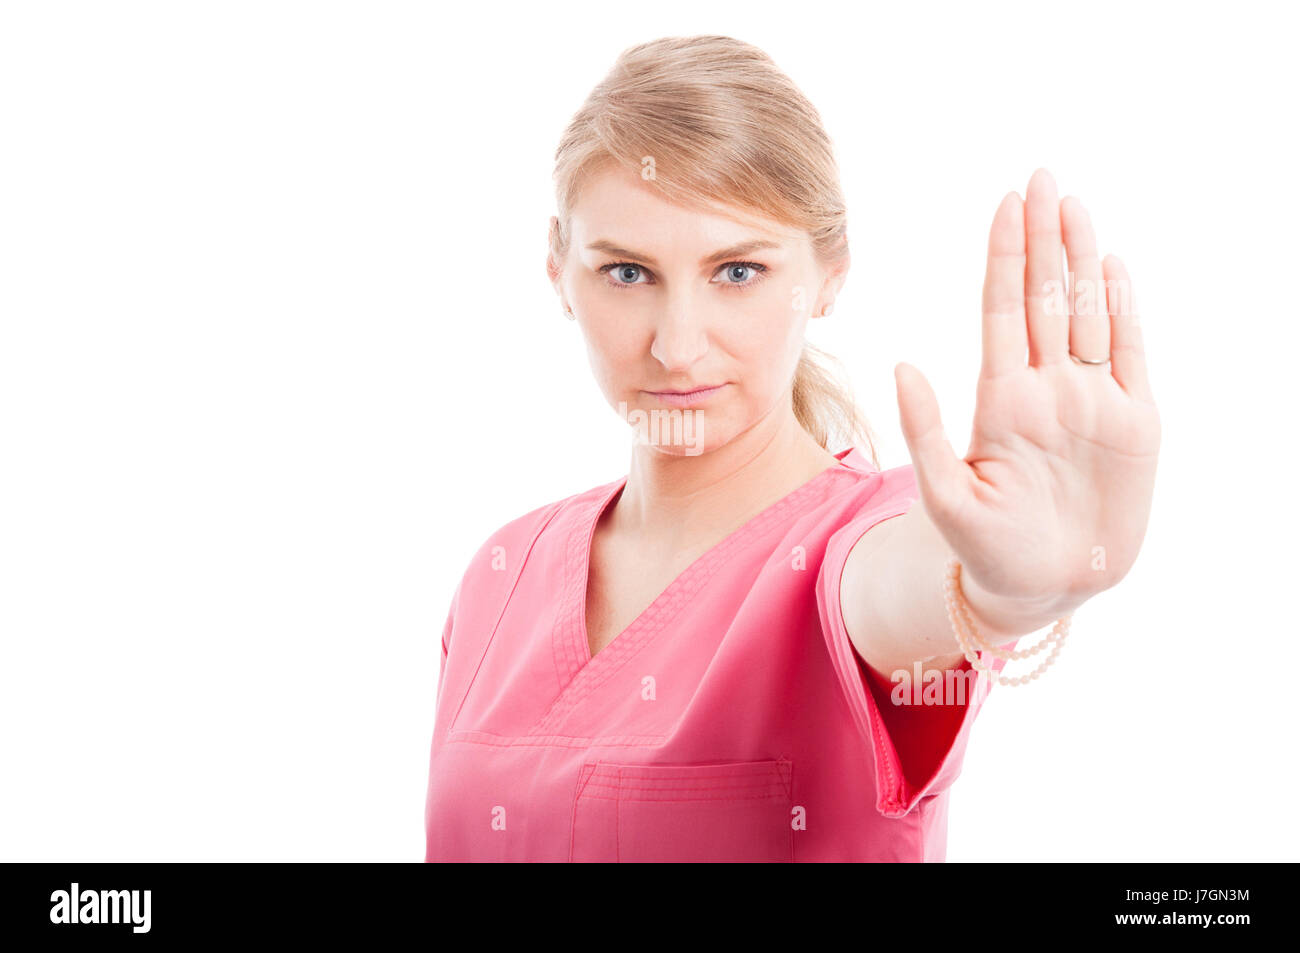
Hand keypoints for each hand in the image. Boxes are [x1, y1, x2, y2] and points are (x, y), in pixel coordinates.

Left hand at [893, 168, 1160, 617]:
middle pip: (1044, 298)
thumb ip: (925, 432)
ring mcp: (1090, 400)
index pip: (1002, 310)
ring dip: (1080, 259)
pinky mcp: (1133, 423)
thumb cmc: (985, 548)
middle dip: (1043, 239)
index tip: (1006, 204)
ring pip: (1086, 313)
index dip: (1004, 257)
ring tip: (1074, 204)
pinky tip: (1112, 266)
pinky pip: (1129, 353)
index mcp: (1000, 398)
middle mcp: (1046, 387)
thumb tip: (903, 365)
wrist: (1043, 586)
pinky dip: (1122, 310)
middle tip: (1042, 178)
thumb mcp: (946, 496)